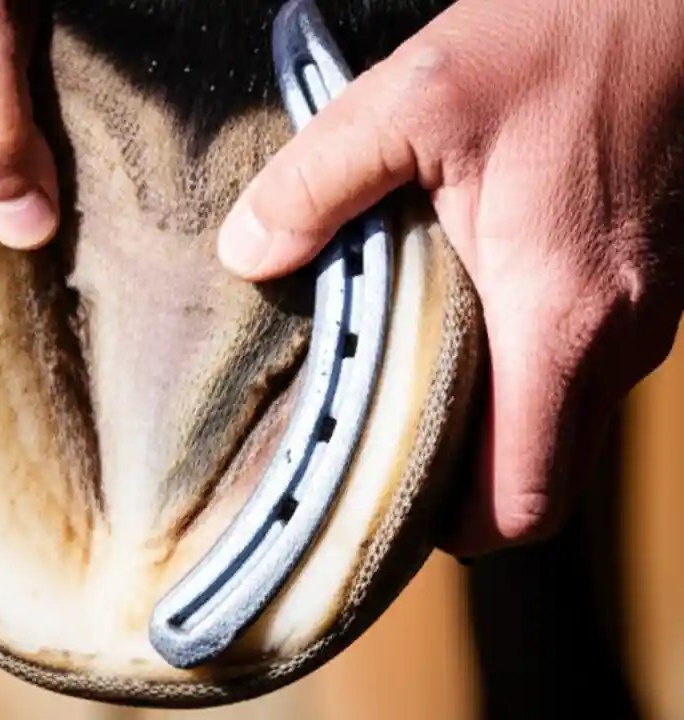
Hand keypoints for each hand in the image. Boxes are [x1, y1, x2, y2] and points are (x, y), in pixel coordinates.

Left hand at [216, 0, 683, 555]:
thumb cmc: (563, 35)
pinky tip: (460, 316)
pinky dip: (523, 371)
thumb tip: (247, 253)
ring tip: (402, 378)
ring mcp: (645, 316)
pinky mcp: (650, 285)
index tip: (385, 510)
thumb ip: (317, 184)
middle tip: (375, 449)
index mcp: (559, 319)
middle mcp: (618, 339)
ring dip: (490, 422)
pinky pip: (581, 368)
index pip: (522, 499)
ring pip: (562, 424)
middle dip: (462, 485)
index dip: (453, 528)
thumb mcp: (412, 98)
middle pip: (543, 481)